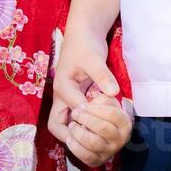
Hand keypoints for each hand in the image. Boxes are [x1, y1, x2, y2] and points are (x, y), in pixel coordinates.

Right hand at [47, 24, 120, 146]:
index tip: (107, 116)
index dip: (91, 116)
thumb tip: (113, 92)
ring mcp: (68, 97)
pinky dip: (84, 123)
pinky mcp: (76, 96)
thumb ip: (102, 75)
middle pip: (57, 125)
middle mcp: (62, 96)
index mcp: (63, 87)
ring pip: (65, 123)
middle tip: (93, 138)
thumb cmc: (85, 43)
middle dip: (72, 136)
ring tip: (97, 134)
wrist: (84, 33)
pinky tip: (100, 122)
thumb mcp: (94, 57)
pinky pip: (76, 116)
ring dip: (78, 131)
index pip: (76, 111)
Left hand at [66, 91, 133, 166]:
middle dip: (85, 119)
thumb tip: (92, 103)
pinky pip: (87, 157)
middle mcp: (120, 139)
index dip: (94, 109)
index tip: (82, 105)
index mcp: (124, 123)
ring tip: (72, 125)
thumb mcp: (104, 99)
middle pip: (102, 128)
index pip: (111, 114)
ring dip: (79, 133)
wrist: (101, 127)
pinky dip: (76, 147)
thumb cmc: (102, 111)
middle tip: (75, 113)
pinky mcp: (99, 161)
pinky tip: (70, 138)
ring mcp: (110, 151)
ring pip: (94, 143)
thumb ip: (99, 97)